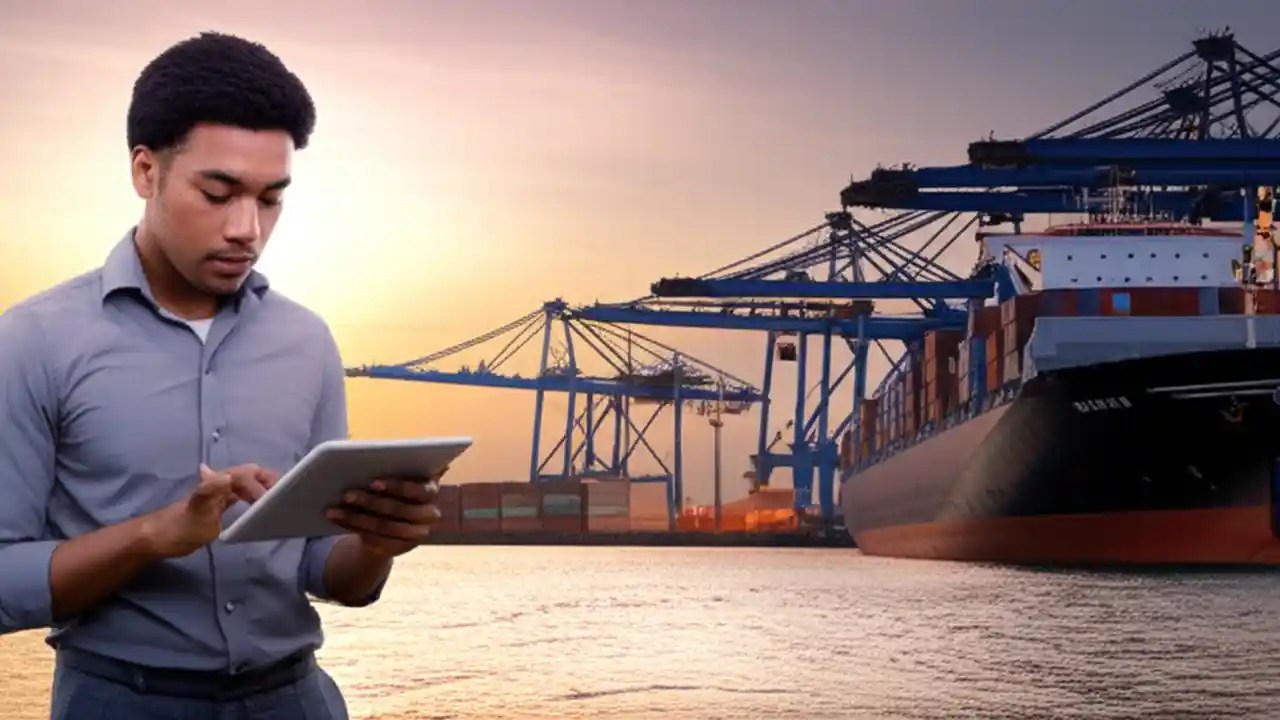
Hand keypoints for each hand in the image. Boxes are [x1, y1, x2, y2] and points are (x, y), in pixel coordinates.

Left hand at [142, 463, 279, 558]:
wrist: (159, 539)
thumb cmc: (180, 527)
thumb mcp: (197, 510)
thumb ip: (211, 491)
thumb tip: (228, 474)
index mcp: (219, 481)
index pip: (247, 475)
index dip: (261, 486)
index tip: (271, 504)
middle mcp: (221, 482)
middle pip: (250, 473)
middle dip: (269, 480)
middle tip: (286, 495)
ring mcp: (219, 493)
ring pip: (247, 483)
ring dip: (263, 488)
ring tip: (278, 500)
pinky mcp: (219, 505)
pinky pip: (242, 495)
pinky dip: (255, 497)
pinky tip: (261, 507)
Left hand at [326, 466, 449, 558]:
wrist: (395, 519)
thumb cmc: (396, 488)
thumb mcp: (401, 475)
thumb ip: (400, 464)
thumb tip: (392, 455)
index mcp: (431, 491)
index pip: (419, 491)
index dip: (397, 487)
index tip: (373, 482)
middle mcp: (429, 515)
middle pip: (399, 510)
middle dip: (370, 502)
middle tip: (346, 494)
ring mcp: (415, 535)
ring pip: (383, 527)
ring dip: (355, 517)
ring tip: (333, 508)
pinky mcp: (399, 548)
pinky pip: (374, 540)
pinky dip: (352, 527)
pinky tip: (336, 518)